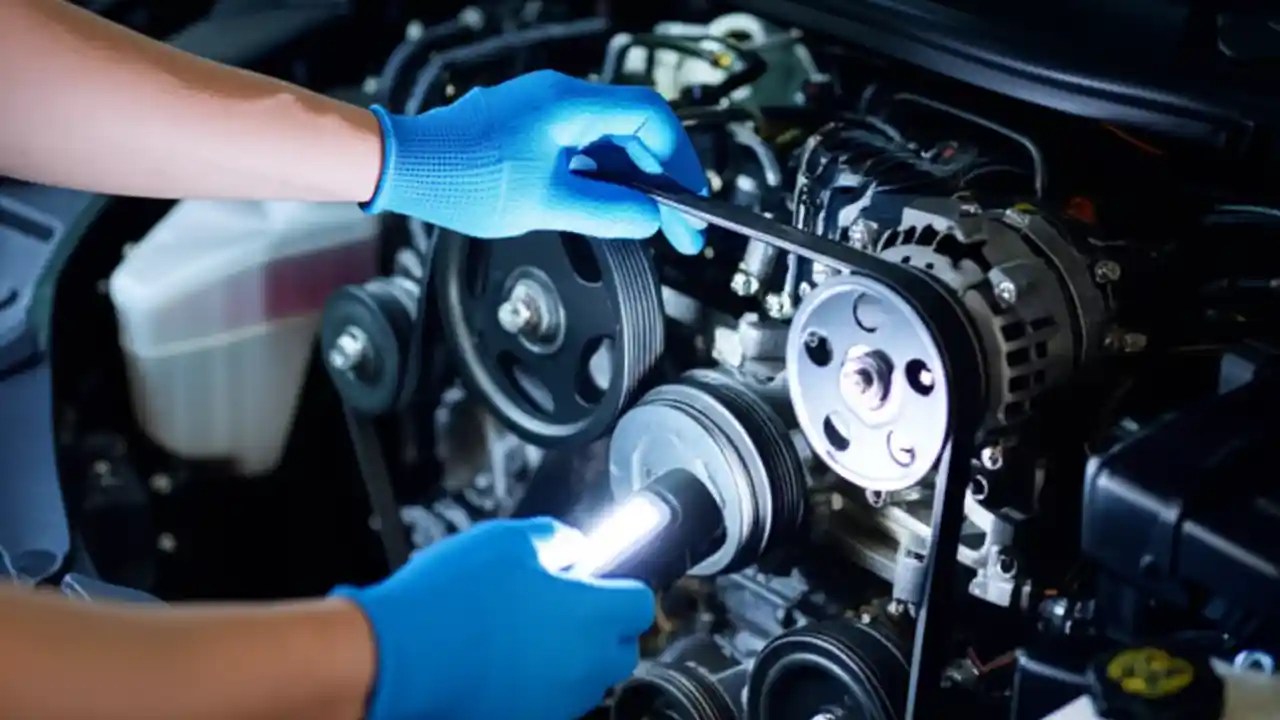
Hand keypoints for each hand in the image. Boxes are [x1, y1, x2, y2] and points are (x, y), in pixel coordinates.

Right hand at [331, 517, 654, 719]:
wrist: (405, 655)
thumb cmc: (457, 595)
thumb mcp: (512, 540)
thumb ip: (558, 540)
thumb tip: (575, 549)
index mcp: (592, 614)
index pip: (639, 603)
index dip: (618, 587)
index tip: (596, 580)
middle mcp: (586, 663)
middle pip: (621, 648)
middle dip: (602, 628)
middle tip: (562, 608)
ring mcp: (560, 699)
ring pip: (587, 677)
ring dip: (570, 656)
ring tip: (522, 633)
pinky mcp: (531, 719)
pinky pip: (552, 698)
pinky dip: (540, 682)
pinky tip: (504, 660)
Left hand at [362, 70, 708, 253]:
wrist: (403, 167)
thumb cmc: (461, 176)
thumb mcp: (547, 204)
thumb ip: (607, 211)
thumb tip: (648, 218)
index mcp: (570, 104)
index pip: (651, 118)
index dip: (680, 160)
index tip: (691, 198)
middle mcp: (559, 99)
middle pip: (634, 132)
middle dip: (660, 179)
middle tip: (680, 226)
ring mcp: (542, 114)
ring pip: (607, 144)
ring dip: (631, 183)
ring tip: (648, 224)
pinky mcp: (526, 132)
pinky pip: (580, 151)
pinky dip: (600, 180)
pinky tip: (608, 210)